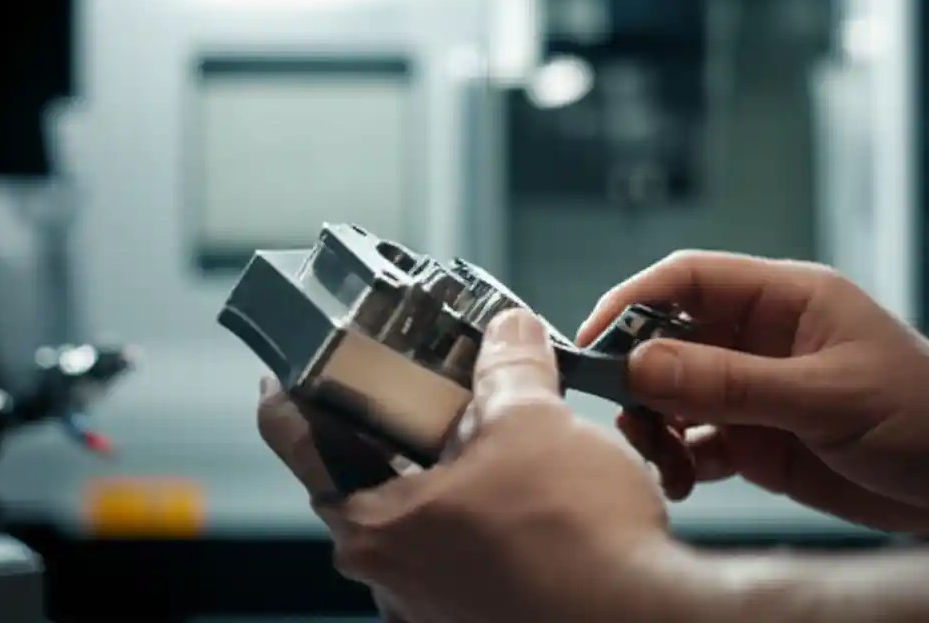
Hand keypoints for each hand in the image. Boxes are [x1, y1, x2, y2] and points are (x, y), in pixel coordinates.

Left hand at [257, 309, 694, 622]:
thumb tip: (509, 334)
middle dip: (396, 427)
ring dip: (448, 474)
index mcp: (376, 525)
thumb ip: (509, 367)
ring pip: (421, 519)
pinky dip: (482, 515)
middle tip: (424, 385)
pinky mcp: (481, 616)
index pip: (298, 442)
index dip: (292, 391)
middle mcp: (393, 576)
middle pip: (365, 480)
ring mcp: (436, 605)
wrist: (641, 617)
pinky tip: (526, 490)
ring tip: (492, 434)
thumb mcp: (532, 421)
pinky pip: (463, 553)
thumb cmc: (575, 542)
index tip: (287, 367)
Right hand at [577, 251, 928, 533]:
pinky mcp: (762, 439)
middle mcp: (763, 338)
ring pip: (675, 394)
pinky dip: (680, 460)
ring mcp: (759, 390)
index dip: (633, 301)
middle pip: (670, 338)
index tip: (592, 341)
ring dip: (656, 426)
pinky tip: (688, 480)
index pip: (688, 279)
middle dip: (639, 376)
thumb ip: (730, 382)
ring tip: (665, 462)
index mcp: (785, 298)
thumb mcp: (826, 397)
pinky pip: (697, 441)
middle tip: (626, 417)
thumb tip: (641, 364)